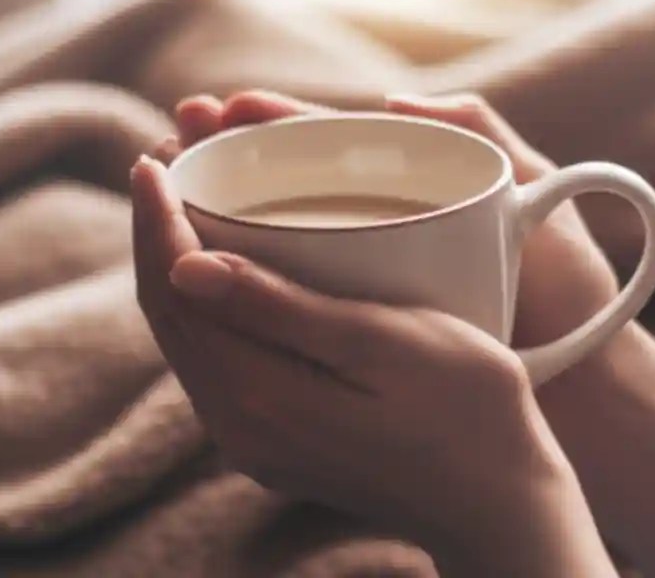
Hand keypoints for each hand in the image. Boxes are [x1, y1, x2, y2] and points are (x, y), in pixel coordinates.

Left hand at [130, 156, 601, 573]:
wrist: (498, 499)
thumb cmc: (463, 404)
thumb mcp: (377, 339)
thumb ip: (277, 305)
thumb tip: (184, 265)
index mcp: (258, 392)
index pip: (174, 287)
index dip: (157, 216)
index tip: (157, 155)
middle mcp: (238, 424)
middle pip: (167, 311)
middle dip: (156, 230)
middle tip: (167, 159)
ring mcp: (252, 439)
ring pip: (185, 338)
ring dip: (174, 265)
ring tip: (183, 201)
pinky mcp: (272, 441)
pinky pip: (213, 361)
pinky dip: (205, 306)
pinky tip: (221, 271)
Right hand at [160, 91, 621, 360]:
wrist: (592, 395)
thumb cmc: (571, 294)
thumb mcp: (536, 204)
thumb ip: (486, 138)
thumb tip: (397, 100)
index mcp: (410, 191)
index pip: (323, 145)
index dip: (269, 122)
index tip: (224, 108)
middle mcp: (372, 235)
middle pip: (281, 188)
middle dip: (224, 156)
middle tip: (179, 135)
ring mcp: (358, 289)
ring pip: (270, 245)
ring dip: (215, 216)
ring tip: (170, 188)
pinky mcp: (352, 340)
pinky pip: (286, 306)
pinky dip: (241, 282)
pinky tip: (202, 270)